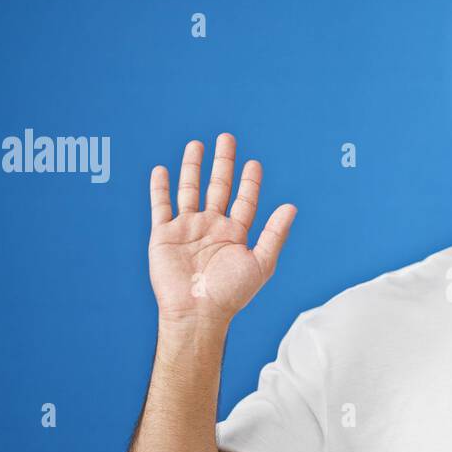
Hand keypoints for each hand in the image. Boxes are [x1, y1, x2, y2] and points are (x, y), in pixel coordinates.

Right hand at [148, 133, 295, 324]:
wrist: (197, 312)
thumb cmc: (231, 294)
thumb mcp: (261, 263)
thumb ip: (274, 233)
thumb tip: (291, 206)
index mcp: (235, 234)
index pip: (244, 200)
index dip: (249, 181)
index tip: (254, 163)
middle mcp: (211, 228)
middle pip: (218, 187)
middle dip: (223, 163)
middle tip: (227, 138)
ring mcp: (187, 229)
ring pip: (189, 190)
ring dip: (192, 167)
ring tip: (197, 144)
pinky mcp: (164, 235)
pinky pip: (160, 206)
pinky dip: (160, 188)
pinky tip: (162, 170)